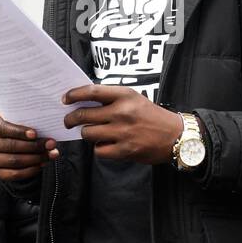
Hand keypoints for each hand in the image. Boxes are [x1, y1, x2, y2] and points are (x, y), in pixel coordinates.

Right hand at [0, 113, 58, 182]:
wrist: (3, 139)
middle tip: (51, 144)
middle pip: (10, 146)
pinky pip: (14, 174)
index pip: (2, 128)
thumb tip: (47, 130)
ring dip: (36, 158)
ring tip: (50, 154)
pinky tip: (42, 164)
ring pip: (14, 161)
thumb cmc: (13, 126)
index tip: (35, 133)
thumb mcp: (15, 118)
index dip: (19, 131)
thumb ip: (26, 121)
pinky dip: (30, 170)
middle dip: (34, 146)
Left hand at [61, 85, 183, 163]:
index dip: (74, 94)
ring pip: (88, 133)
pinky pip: (98, 150)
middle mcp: (122, 112)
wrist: (175, 136)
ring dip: (86, 134)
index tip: (65, 98)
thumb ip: (112, 99)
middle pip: (84, 115)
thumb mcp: (135, 99)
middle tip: (68, 120)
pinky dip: (99, 148)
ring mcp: (122, 132)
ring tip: (91, 133)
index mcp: (125, 95)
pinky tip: (106, 145)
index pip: (92, 92)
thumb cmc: (152, 116)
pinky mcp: (124, 150)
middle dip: (71, 119)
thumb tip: (84, 102)